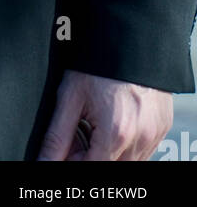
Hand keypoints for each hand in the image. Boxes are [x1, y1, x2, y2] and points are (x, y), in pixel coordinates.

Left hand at [37, 68, 172, 160]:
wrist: (129, 37)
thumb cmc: (98, 62)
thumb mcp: (70, 96)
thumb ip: (57, 137)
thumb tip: (44, 161)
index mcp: (116, 133)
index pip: (91, 169)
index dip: (73, 160)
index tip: (65, 147)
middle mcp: (140, 139)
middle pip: (110, 167)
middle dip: (90, 156)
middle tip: (80, 130)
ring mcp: (155, 134)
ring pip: (128, 162)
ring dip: (108, 152)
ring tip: (96, 122)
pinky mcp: (162, 128)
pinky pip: (143, 151)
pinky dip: (126, 144)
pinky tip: (114, 120)